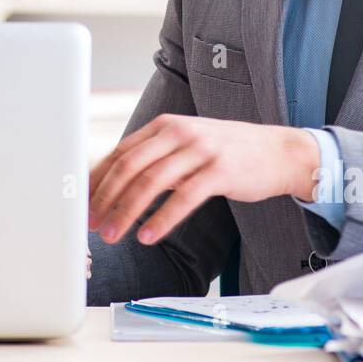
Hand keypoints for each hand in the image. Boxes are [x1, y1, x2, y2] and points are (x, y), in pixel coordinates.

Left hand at [87, 114, 319, 246]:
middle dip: (106, 198)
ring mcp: (201, 150)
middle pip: (130, 166)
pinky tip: (148, 236)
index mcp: (165, 126)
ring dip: (127, 212)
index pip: (121, 152)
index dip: (98, 180)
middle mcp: (180, 132)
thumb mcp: (186, 146)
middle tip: (91, 224)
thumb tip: (116, 185)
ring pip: (152, 182)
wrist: (279, 151)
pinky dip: (162, 218)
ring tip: (113, 235)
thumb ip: (155, 160)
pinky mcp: (221, 171)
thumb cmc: (227, 152)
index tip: (83, 204)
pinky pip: (184, 198)